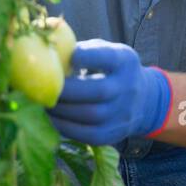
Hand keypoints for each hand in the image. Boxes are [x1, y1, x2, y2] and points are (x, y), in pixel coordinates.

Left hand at [48, 40, 171, 146]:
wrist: (142, 100)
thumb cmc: (111, 70)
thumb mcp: (107, 53)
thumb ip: (83, 51)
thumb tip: (48, 50)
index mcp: (125, 62)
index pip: (108, 57)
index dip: (88, 56)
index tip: (67, 56)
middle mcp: (128, 88)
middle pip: (98, 90)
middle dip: (67, 90)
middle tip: (44, 87)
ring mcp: (122, 114)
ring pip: (90, 115)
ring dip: (62, 110)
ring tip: (43, 103)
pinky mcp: (112, 134)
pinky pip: (86, 134)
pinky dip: (64, 126)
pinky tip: (52, 118)